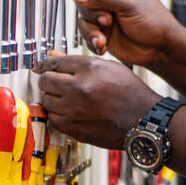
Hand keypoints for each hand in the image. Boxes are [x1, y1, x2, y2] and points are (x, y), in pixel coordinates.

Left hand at [36, 54, 158, 149]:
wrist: (143, 121)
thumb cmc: (130, 93)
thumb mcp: (109, 67)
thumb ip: (79, 62)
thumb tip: (53, 56)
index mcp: (89, 69)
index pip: (54, 63)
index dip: (46, 64)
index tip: (42, 67)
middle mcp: (79, 88)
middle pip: (46, 81)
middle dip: (48, 80)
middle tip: (55, 81)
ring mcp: (74, 110)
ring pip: (46, 100)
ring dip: (53, 97)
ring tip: (66, 97)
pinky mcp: (74, 128)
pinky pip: (53, 118)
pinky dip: (58, 113)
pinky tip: (70, 110)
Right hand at [65, 0, 178, 68]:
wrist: (160, 47)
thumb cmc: (154, 20)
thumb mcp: (129, 3)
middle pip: (83, 0)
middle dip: (91, 12)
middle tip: (106, 20)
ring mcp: (105, 17)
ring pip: (83, 20)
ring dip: (91, 30)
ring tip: (103, 37)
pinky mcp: (103, 34)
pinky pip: (87, 36)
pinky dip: (93, 41)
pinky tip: (102, 45)